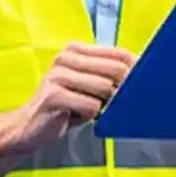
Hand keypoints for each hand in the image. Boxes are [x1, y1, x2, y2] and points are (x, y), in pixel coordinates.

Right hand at [6, 42, 135, 155]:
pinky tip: (76, 116)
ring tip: (88, 109)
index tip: (142, 86)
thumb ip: (110, 75)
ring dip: (103, 105)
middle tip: (114, 104)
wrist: (29, 127)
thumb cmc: (66, 106)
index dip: (137, 71)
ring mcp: (58, 75)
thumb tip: (146, 74)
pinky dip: (90, 116)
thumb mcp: (89, 85)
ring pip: (105, 88)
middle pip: (116, 69)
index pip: (120, 53)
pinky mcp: (53, 95)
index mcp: (76, 49)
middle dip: (122, 90)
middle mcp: (66, 57)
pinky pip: (91, 106)